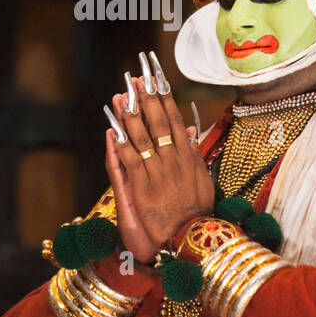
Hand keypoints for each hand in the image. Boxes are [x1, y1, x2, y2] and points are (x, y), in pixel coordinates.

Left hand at [104, 55, 213, 262]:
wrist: (191, 238)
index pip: (174, 119)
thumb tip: (191, 130)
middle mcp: (172, 160)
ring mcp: (157, 173)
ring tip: (121, 95)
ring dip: (129, 115)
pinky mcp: (142, 187)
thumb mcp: (203, 179)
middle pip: (157, 122)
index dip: (164, 98)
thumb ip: (195, 153)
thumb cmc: (197, 211)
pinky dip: (119, 143)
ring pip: (141, 137)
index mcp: (187, 156)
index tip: (156, 80)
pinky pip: (129, 160)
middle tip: (136, 78)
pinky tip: (112, 129)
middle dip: (145, 98)